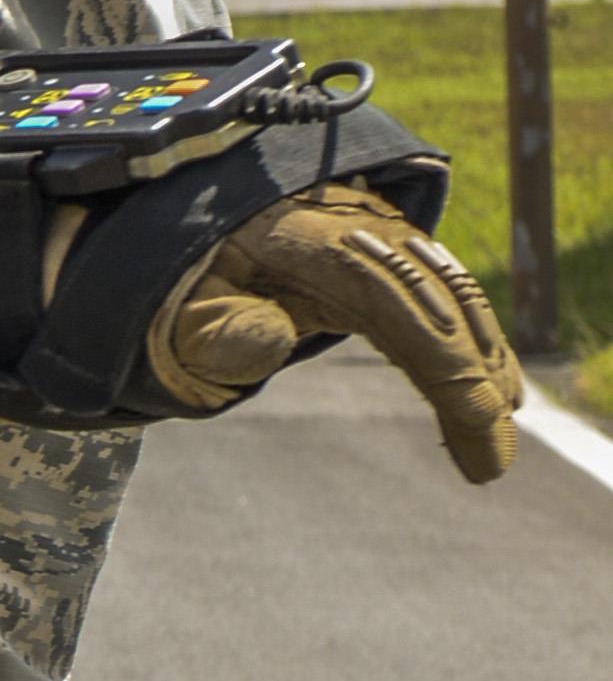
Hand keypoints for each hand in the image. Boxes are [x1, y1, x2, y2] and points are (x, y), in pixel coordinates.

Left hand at [152, 186, 522, 485]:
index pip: (395, 302)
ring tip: (496, 443)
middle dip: (475, 382)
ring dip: (484, 368)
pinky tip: (497, 394)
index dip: (443, 357)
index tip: (480, 411)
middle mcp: (365, 232)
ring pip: (454, 301)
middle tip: (492, 463)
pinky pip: (448, 299)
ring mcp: (386, 239)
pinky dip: (476, 345)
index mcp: (313, 244)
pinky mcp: (396, 254)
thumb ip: (218, 331)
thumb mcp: (182, 309)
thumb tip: (272, 342)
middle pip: (438, 305)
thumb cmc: (189, 278)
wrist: (201, 217)